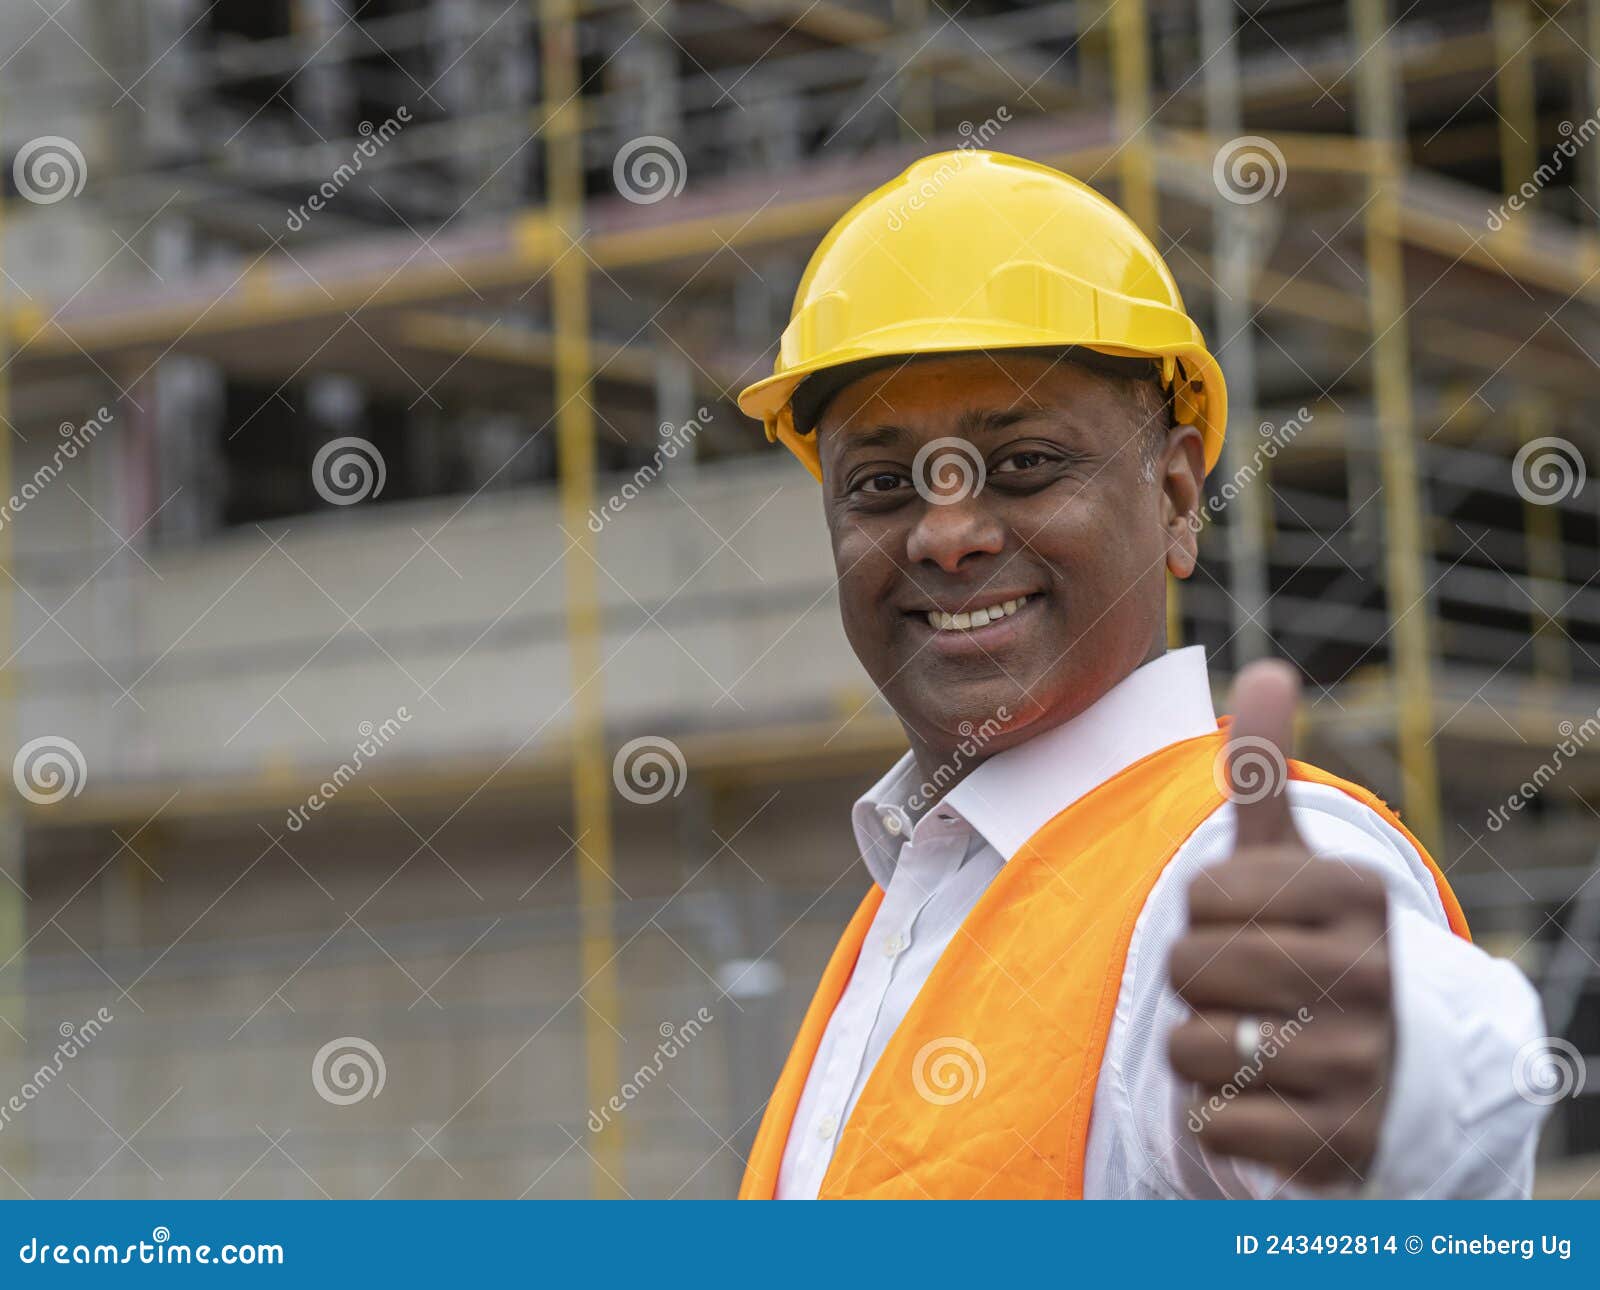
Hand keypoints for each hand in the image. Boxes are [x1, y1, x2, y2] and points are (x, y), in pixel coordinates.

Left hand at [1167, 659, 1392, 1187]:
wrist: (1391, 1065)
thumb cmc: (1312, 943)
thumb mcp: (1293, 861)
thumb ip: (1267, 775)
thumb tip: (1267, 669)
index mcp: (1358, 893)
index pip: (1204, 891)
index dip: (1204, 909)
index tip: (1249, 918)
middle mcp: (1375, 976)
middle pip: (1190, 967)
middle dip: (1194, 977)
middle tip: (1244, 984)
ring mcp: (1365, 1064)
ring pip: (1195, 1045)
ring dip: (1200, 1045)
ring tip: (1255, 1037)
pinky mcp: (1343, 1144)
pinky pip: (1213, 1121)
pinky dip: (1216, 1113)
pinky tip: (1264, 1097)